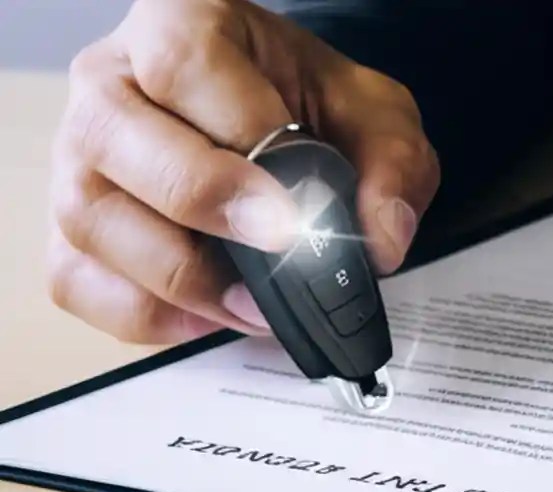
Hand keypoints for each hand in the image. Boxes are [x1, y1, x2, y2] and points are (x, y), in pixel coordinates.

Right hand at [48, 0, 438, 342]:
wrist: (276, 118)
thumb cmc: (307, 105)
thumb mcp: (375, 116)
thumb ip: (394, 166)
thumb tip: (381, 240)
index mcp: (178, 24)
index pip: (182, 68)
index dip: (236, 144)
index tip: (291, 210)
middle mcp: (109, 83)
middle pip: (115, 141)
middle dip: (204, 208)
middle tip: (280, 249)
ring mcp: (76, 156)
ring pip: (89, 220)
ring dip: (180, 277)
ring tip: (257, 300)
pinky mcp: (71, 227)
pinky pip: (80, 282)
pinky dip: (147, 314)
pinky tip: (210, 314)